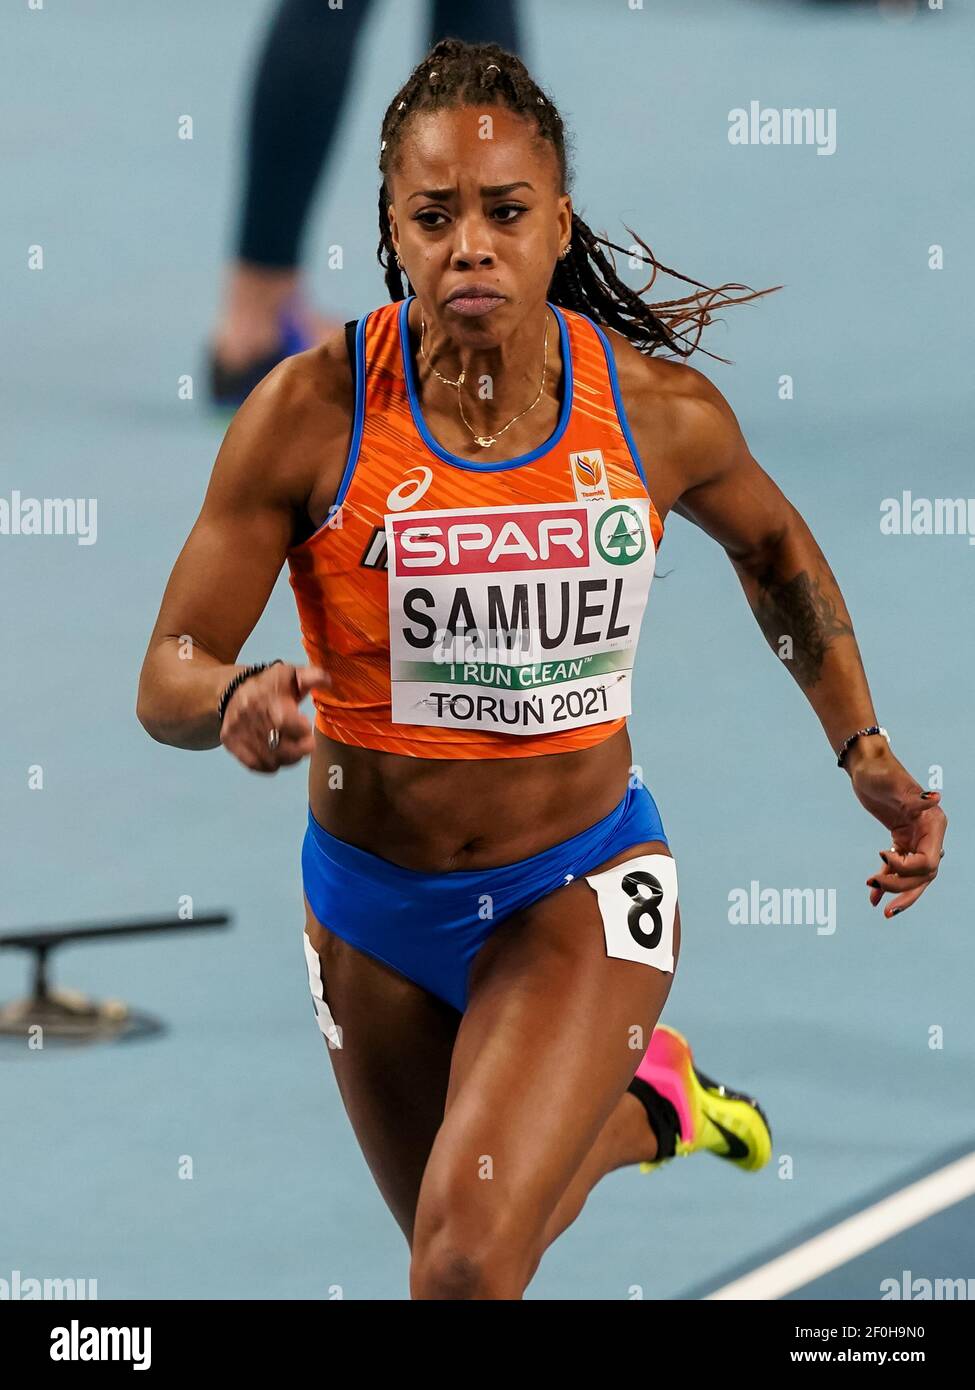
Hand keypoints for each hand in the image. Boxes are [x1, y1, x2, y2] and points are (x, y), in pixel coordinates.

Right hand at [219, 663, 330, 772]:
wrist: (232, 690)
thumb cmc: (270, 685)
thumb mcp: (290, 675)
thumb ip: (311, 676)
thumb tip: (328, 682)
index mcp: (267, 697)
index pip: (284, 721)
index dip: (301, 729)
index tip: (307, 724)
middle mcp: (250, 715)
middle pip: (279, 746)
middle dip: (299, 749)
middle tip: (307, 743)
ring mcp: (239, 731)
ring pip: (269, 759)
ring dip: (287, 759)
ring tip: (294, 749)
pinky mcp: (230, 742)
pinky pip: (254, 765)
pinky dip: (270, 766)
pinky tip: (278, 757)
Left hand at [847, 749, 946, 917]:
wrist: (866, 765)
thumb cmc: (880, 772)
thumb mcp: (893, 784)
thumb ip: (914, 797)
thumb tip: (935, 798)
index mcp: (934, 824)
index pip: (928, 861)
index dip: (906, 867)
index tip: (881, 856)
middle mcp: (929, 834)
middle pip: (923, 875)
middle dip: (903, 890)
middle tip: (881, 899)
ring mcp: (916, 839)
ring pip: (913, 876)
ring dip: (897, 891)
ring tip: (879, 906)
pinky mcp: (902, 840)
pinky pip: (897, 868)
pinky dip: (886, 880)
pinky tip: (871, 896)